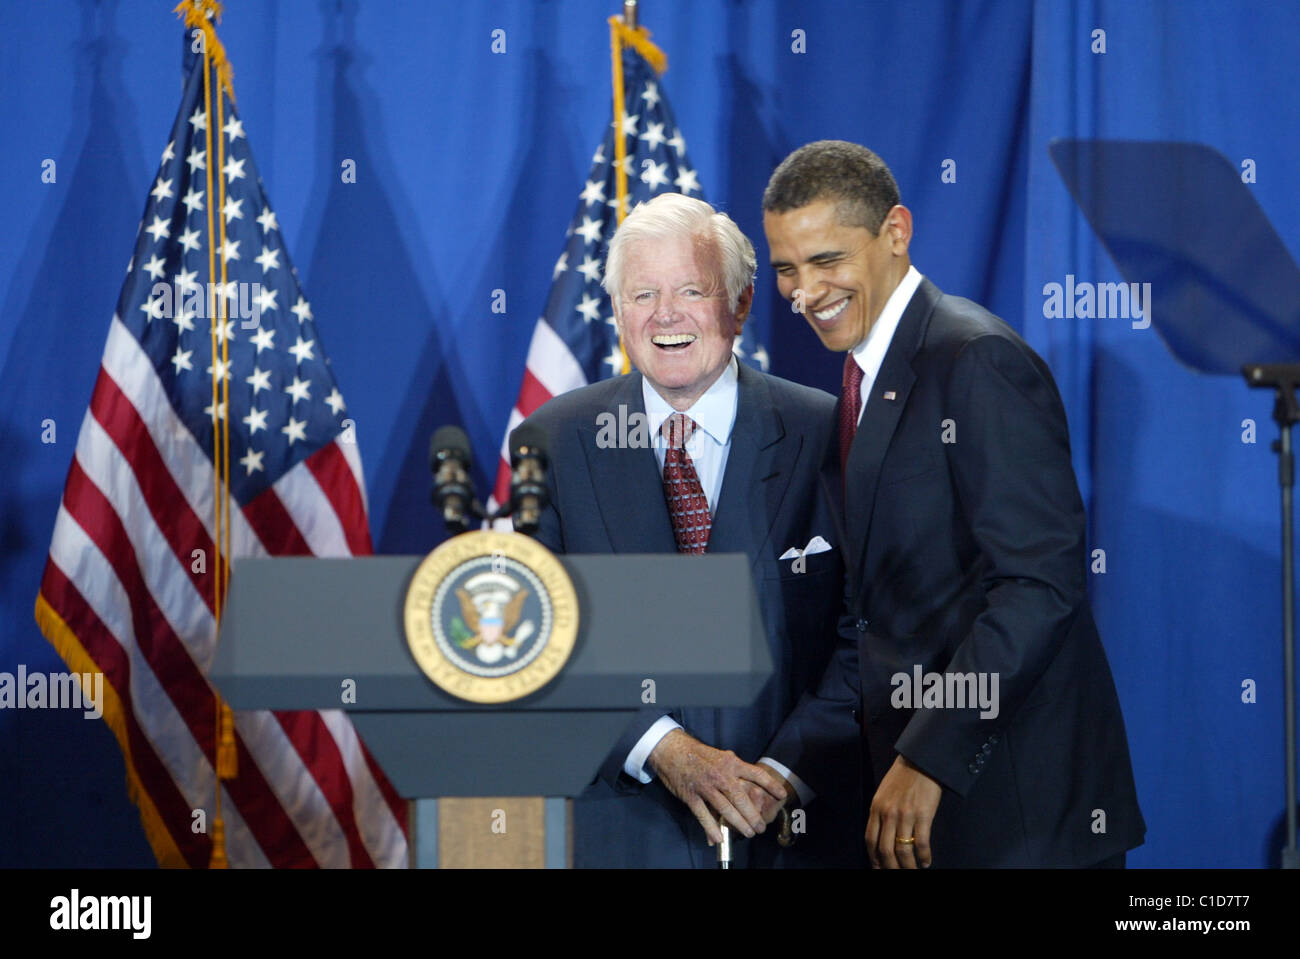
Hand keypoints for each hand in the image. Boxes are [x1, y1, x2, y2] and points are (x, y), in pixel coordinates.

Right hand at [647, 730, 787, 843]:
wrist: (673, 751)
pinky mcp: (692, 796)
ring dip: (739, 824)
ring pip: (726, 809)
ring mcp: (706, 786)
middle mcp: (721, 775)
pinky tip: (719, 838)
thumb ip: (735, 768)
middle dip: (754, 816)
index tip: (782, 795)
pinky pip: (704, 816)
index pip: (756, 774)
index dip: (771, 785)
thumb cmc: (699, 755)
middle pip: (742, 799)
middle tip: (761, 827)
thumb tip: (750, 779)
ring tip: (748, 833)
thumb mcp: (721, 755)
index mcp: (731, 763)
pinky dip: (712, 829)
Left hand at [865, 755, 941, 868]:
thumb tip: (881, 836)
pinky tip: (926, 861)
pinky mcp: (923, 815)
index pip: (870, 840)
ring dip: (908, 867)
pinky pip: (921, 843)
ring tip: (914, 871)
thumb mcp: (883, 793)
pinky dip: (923, 856)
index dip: (874, 859)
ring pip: (902, 851)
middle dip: (890, 868)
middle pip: (885, 850)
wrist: (921, 761)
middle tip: (896, 874)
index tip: (878, 868)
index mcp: (876, 808)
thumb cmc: (903, 777)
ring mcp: (905, 815)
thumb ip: (881, 813)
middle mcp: (888, 813)